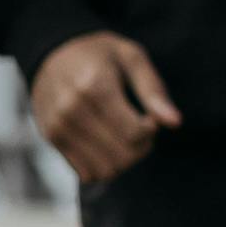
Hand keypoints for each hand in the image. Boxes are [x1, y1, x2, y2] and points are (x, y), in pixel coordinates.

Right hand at [28, 29, 181, 184]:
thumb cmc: (98, 55)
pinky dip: (103, 166)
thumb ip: (153, 89)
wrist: (51, 54)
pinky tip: (106, 144)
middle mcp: (71, 110)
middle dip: (141, 148)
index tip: (149, 116)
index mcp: (94, 86)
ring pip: (106, 170)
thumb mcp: (131, 57)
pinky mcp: (52, 139)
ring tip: (123, 138)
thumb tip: (174, 122)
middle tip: (140, 129)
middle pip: (122, 155)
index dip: (151, 130)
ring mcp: (58, 127)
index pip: (134, 133)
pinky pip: (87, 173)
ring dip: (124, 160)